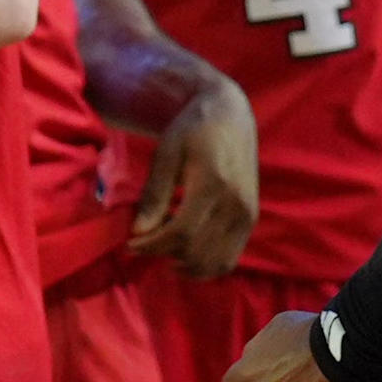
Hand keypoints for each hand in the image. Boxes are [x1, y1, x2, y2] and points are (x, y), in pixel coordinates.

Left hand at [129, 80, 258, 278]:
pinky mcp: (250, 220)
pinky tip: (184, 253)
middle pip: (197, 251)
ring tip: (164, 251)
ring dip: (186, 265)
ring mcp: (247, 215)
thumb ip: (155, 194)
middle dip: (163, 255)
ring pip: (216, 262)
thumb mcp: (166, 154)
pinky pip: (229, 258)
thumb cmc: (192, 130)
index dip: (152, 246)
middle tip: (143, 245)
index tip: (131, 244)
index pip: (181, 233)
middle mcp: (236, 204)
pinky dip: (205, 264)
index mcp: (214, 184)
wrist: (229, 116)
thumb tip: (139, 232)